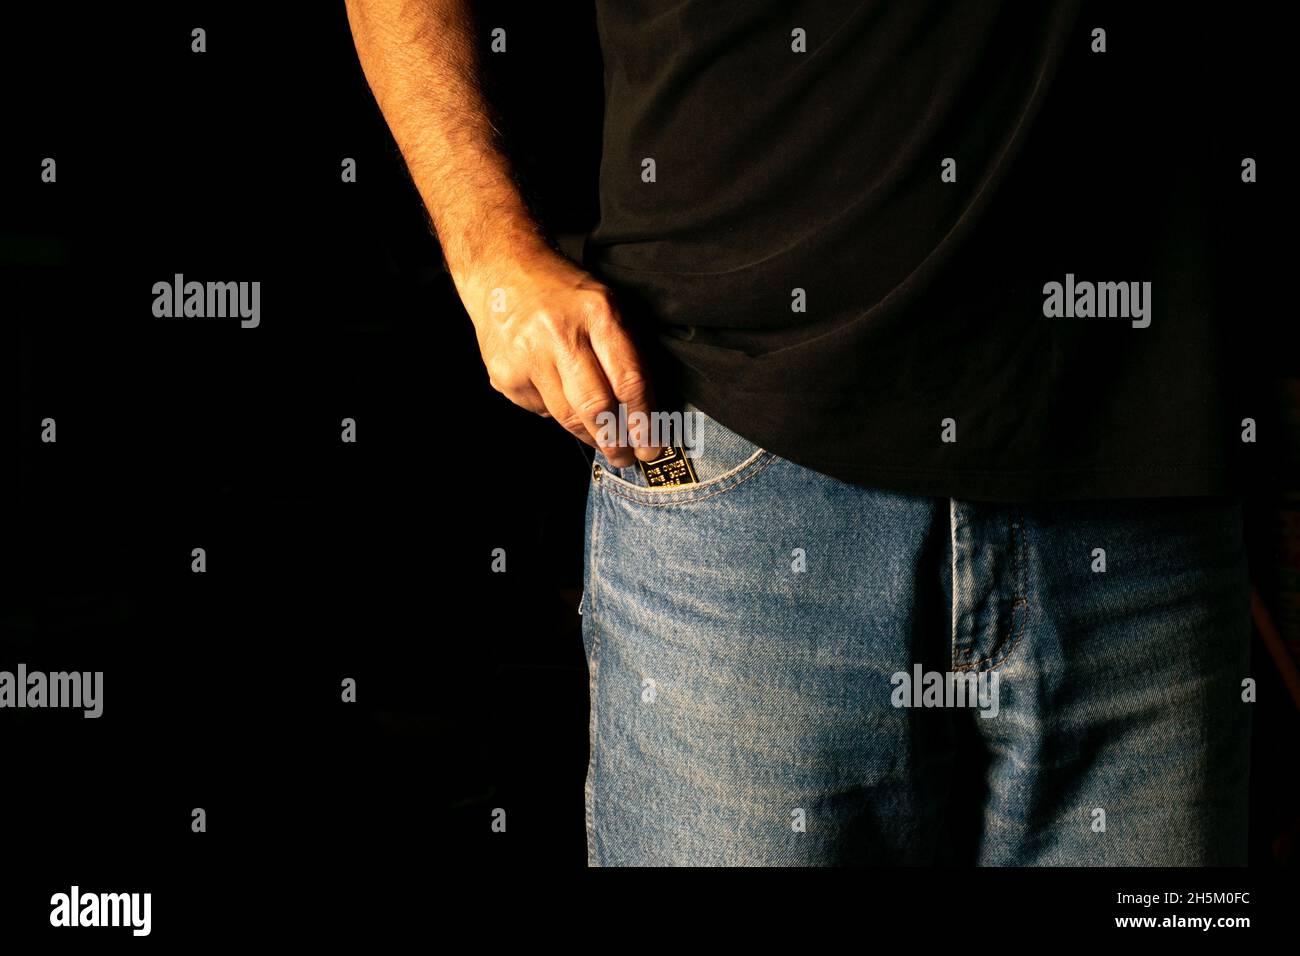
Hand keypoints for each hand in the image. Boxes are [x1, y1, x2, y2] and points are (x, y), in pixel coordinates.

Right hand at [460, 241, 660, 467]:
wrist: (501, 269)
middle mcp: (560, 334)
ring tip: (604, 443)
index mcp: (597, 313)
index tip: (652, 446)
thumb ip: (627, 352)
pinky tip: (558, 396)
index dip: (643, 420)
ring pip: (567, 417)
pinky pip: (540, 410)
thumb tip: (645, 412)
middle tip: (627, 457)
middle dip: (616, 440)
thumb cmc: (564, 292)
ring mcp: (527, 356)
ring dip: (590, 437)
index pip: (629, 380)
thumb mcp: (606, 304)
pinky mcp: (505, 374)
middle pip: (595, 407)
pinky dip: (555, 412)